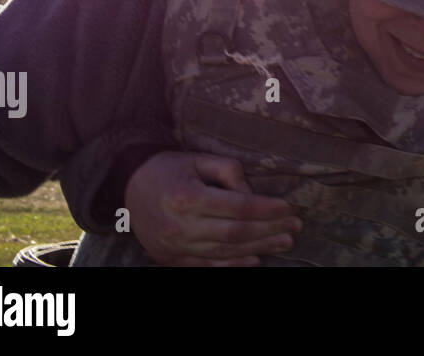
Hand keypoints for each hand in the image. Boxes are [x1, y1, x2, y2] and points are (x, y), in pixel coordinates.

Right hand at [124, 151, 302, 265]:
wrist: (128, 188)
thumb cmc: (169, 169)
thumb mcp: (198, 158)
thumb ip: (228, 171)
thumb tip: (253, 194)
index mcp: (187, 198)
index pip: (237, 207)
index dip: (267, 209)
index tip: (289, 208)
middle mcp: (181, 227)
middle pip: (236, 233)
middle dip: (270, 231)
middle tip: (295, 227)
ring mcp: (175, 248)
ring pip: (225, 252)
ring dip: (259, 248)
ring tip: (285, 242)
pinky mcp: (172, 259)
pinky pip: (208, 266)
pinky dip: (235, 265)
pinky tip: (257, 259)